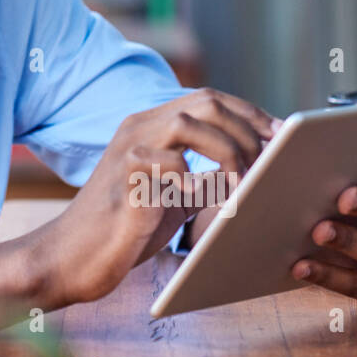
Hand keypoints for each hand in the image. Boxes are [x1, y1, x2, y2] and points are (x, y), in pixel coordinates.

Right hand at [44, 88, 277, 305]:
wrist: (74, 256)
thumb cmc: (126, 228)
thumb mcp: (175, 195)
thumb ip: (206, 176)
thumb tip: (254, 169)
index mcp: (151, 126)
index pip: (209, 100)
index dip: (250, 113)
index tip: (281, 135)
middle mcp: (138, 127)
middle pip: (205, 101)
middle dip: (247, 129)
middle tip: (268, 162)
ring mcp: (128, 149)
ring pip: (187, 122)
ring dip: (226, 151)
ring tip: (239, 183)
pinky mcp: (123, 177)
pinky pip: (166, 161)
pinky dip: (193, 178)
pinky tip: (201, 198)